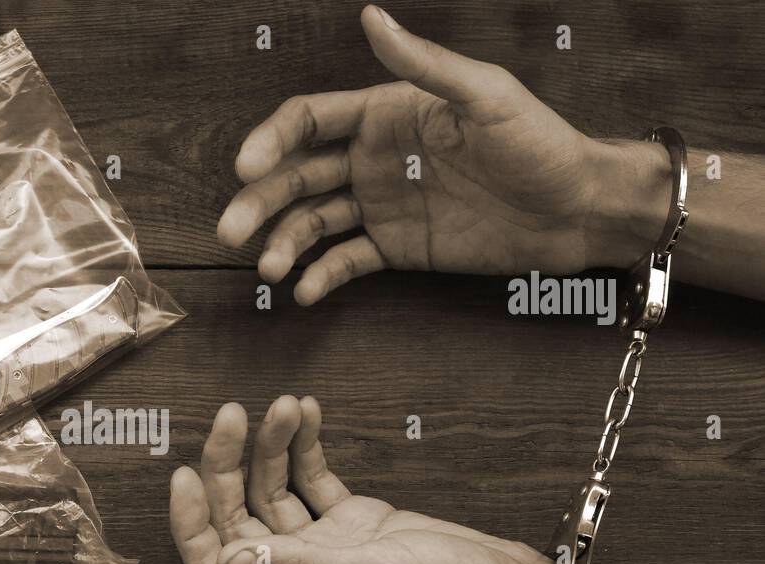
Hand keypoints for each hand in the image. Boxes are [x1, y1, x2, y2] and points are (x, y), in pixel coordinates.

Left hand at [169, 396, 558, 563]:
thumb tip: (226, 561)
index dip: (190, 525)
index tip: (182, 472)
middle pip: (240, 517)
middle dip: (229, 465)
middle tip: (235, 411)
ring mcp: (328, 547)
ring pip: (276, 490)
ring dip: (274, 446)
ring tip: (289, 404)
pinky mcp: (356, 522)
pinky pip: (315, 479)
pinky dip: (308, 447)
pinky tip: (310, 411)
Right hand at [217, 4, 667, 304]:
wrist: (577, 211)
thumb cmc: (541, 144)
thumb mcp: (485, 96)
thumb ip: (423, 63)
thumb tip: (370, 16)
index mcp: (386, 113)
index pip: (309, 122)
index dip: (271, 141)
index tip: (246, 169)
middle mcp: (373, 158)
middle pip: (297, 177)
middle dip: (260, 203)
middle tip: (233, 232)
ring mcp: (381, 205)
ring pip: (313, 223)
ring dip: (284, 244)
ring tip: (270, 270)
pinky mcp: (395, 249)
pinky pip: (346, 261)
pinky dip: (321, 276)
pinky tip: (304, 290)